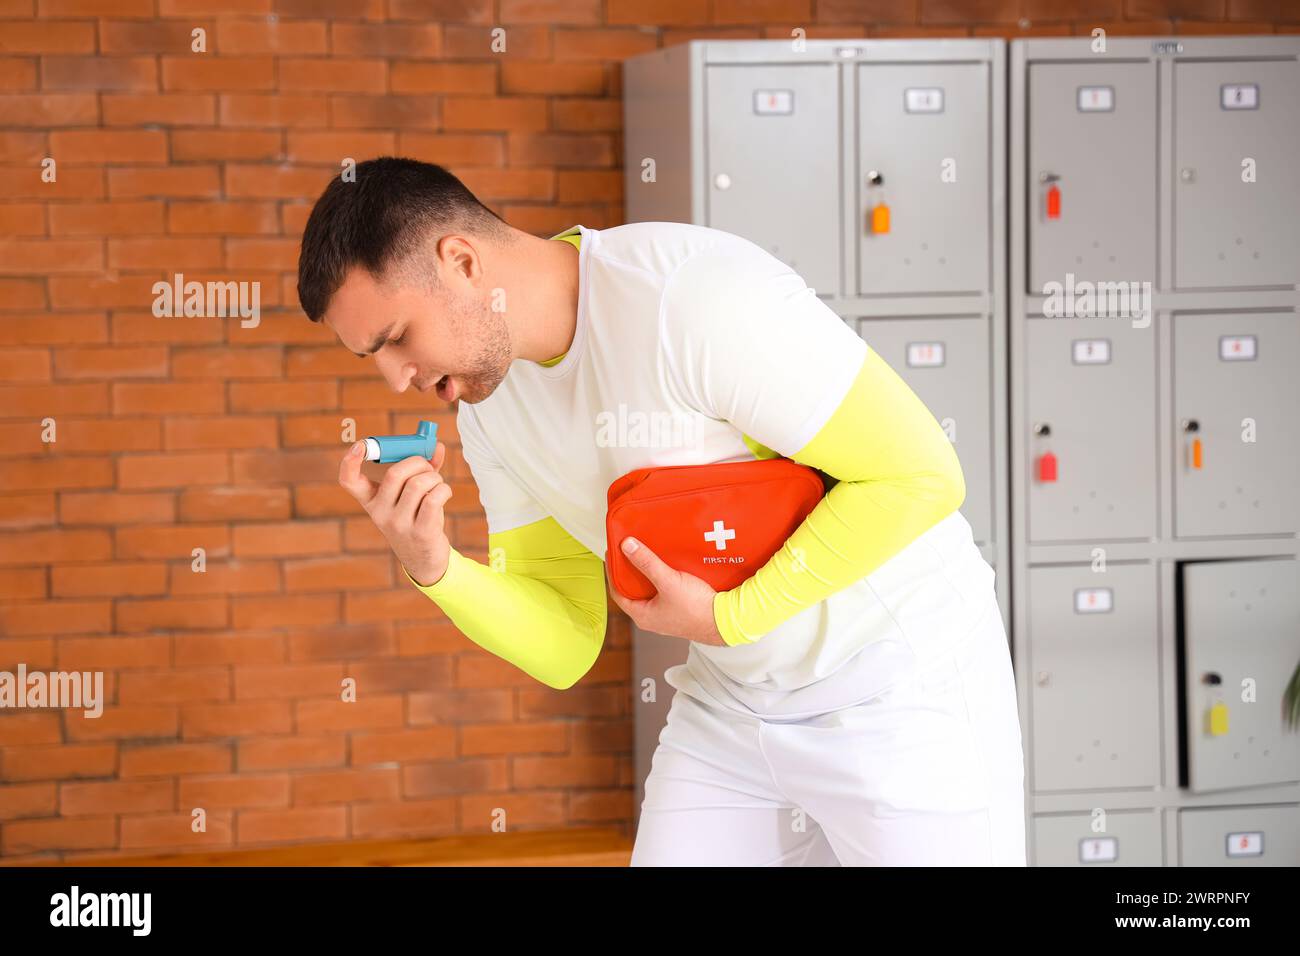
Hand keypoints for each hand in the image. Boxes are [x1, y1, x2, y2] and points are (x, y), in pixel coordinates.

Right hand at [338, 440, 452, 586]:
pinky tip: (444, 493)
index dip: (350, 462)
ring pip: (418, 484)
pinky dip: (443, 489)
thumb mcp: (411, 495)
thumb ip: (423, 469)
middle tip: (427, 467)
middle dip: (417, 462)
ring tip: (437, 483)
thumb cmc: (418, 517)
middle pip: (395, 474)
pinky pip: (433, 499)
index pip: (349, 481)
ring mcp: (399, 525)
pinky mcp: (420, 533)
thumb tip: (438, 445)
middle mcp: (380, 513)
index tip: (360, 445)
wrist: (424, 559)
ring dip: (434, 477)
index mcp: (372, 501)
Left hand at [606, 536, 725, 645]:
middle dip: (632, 572)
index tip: (613, 554)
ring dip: (648, 575)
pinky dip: (663, 579)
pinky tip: (668, 567)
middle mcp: (651, 618)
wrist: (725, 621)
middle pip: (634, 591)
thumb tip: (626, 546)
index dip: (613, 572)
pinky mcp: (679, 611)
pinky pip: (665, 593)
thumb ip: (646, 563)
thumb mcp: (668, 581)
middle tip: (631, 552)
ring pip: (650, 592)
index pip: (617, 592)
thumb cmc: (695, 608)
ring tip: (648, 555)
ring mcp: (666, 616)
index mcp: (642, 615)